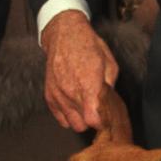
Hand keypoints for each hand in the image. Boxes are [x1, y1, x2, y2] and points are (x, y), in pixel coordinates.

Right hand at [40, 11, 118, 131]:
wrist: (64, 34)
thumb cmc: (88, 46)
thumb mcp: (109, 64)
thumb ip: (110, 87)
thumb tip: (110, 103)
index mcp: (88, 85)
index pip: (93, 120)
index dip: (101, 122)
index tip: (105, 118)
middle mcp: (71, 93)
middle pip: (82, 126)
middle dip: (91, 122)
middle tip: (97, 111)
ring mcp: (58, 95)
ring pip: (71, 124)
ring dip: (79, 119)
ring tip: (85, 108)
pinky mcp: (49, 95)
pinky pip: (60, 117)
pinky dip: (67, 115)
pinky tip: (74, 105)